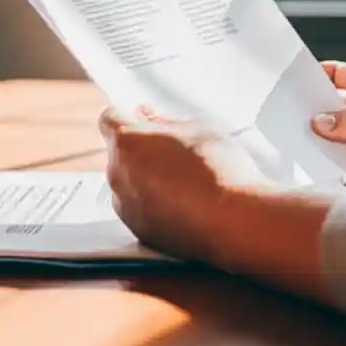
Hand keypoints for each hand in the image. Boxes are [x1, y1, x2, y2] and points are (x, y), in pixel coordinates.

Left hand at [99, 108, 269, 261]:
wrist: (234, 218)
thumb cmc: (219, 170)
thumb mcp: (199, 127)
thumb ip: (167, 121)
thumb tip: (154, 122)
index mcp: (128, 141)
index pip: (110, 119)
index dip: (129, 116)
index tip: (144, 118)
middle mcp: (118, 174)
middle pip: (121, 153)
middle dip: (142, 149)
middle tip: (175, 151)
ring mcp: (126, 205)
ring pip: (129, 183)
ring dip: (147, 179)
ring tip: (185, 181)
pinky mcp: (139, 230)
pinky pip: (140, 209)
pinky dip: (155, 205)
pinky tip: (185, 203)